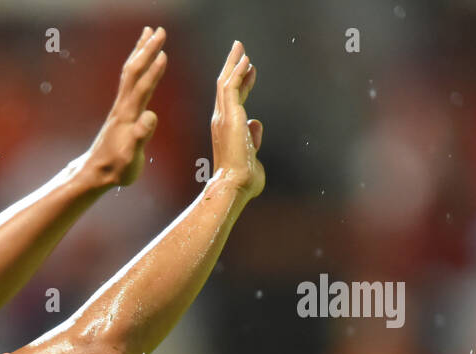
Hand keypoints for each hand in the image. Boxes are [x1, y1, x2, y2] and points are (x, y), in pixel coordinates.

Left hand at [80, 25, 167, 188]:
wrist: (94, 173)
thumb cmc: (115, 169)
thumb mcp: (130, 159)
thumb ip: (140, 137)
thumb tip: (151, 116)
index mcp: (128, 117)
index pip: (142, 89)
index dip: (153, 72)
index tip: (163, 52)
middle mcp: (123, 107)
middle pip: (134, 72)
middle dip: (147, 50)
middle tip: (159, 29)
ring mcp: (120, 107)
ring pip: (130, 73)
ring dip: (140, 51)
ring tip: (149, 33)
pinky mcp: (120, 111)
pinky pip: (129, 81)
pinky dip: (137, 66)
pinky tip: (141, 62)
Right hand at [210, 41, 263, 200]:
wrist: (234, 185)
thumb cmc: (243, 179)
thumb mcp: (251, 155)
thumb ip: (253, 138)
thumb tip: (255, 122)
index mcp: (225, 130)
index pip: (233, 101)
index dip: (242, 83)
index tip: (250, 70)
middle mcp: (220, 120)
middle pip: (225, 87)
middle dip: (233, 67)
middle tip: (240, 50)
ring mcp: (223, 117)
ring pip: (225, 83)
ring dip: (234, 64)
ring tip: (240, 47)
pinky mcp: (228, 115)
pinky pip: (230, 87)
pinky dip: (237, 72)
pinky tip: (245, 60)